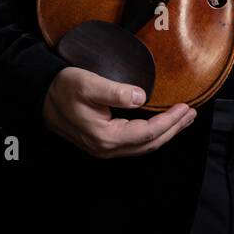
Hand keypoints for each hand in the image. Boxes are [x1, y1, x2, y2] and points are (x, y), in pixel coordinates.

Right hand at [42, 67, 195, 157]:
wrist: (41, 96)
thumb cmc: (63, 87)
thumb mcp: (88, 84)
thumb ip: (115, 92)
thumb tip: (141, 97)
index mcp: (105, 137)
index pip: (148, 133)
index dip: (170, 121)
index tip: (185, 107)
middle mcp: (106, 149)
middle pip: (149, 144)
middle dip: (173, 129)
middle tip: (191, 113)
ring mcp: (104, 149)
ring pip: (143, 146)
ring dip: (165, 133)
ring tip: (182, 119)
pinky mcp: (102, 144)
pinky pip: (134, 144)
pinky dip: (152, 135)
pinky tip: (160, 125)